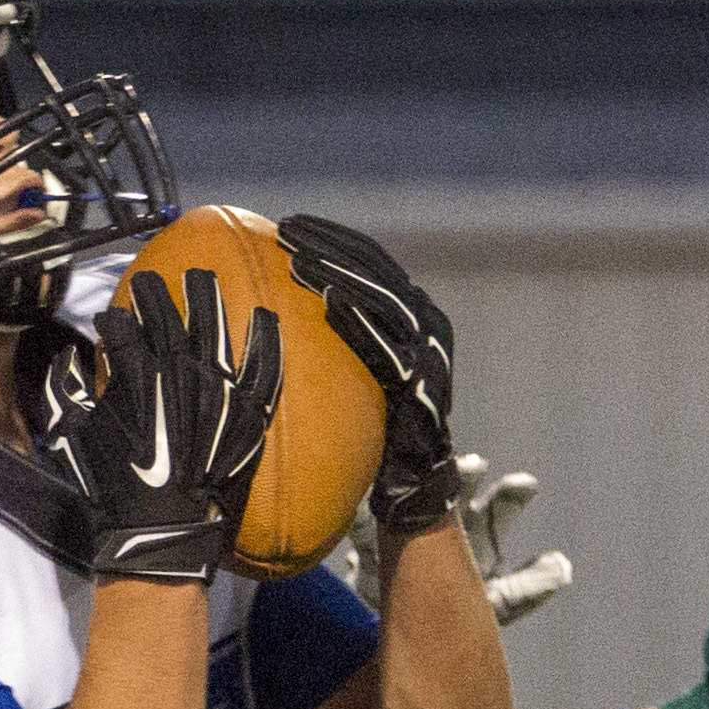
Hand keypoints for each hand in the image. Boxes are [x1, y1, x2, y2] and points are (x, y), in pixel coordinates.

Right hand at [41, 268, 278, 581]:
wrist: (160, 529)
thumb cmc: (112, 484)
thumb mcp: (71, 433)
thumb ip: (66, 389)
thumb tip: (71, 358)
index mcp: (134, 375)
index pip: (124, 326)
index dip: (115, 317)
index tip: (113, 317)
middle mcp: (179, 373)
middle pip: (169, 318)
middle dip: (157, 293)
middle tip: (154, 279)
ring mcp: (218, 392)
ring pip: (214, 331)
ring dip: (206, 300)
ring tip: (201, 279)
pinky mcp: (247, 414)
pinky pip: (263, 370)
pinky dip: (265, 343)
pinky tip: (265, 318)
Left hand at [278, 213, 458, 532]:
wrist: (414, 483)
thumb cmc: (376, 425)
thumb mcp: (356, 371)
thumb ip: (338, 334)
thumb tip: (278, 303)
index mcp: (413, 313)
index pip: (370, 260)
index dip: (331, 238)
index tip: (289, 224)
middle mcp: (428, 326)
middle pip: (377, 270)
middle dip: (330, 245)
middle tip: (285, 231)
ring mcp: (431, 354)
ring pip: (385, 299)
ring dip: (341, 274)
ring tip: (298, 260)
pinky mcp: (427, 384)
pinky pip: (390, 346)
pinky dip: (361, 321)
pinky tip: (328, 303)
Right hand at [340, 454, 572, 623]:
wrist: (412, 635)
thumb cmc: (464, 614)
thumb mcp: (501, 603)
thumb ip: (531, 586)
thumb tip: (564, 568)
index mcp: (480, 534)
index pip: (499, 507)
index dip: (511, 494)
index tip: (527, 483)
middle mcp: (443, 526)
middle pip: (454, 494)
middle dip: (463, 478)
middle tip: (474, 464)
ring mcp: (407, 536)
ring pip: (409, 507)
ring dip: (412, 494)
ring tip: (414, 478)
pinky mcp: (372, 553)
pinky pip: (363, 533)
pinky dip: (361, 518)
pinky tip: (361, 506)